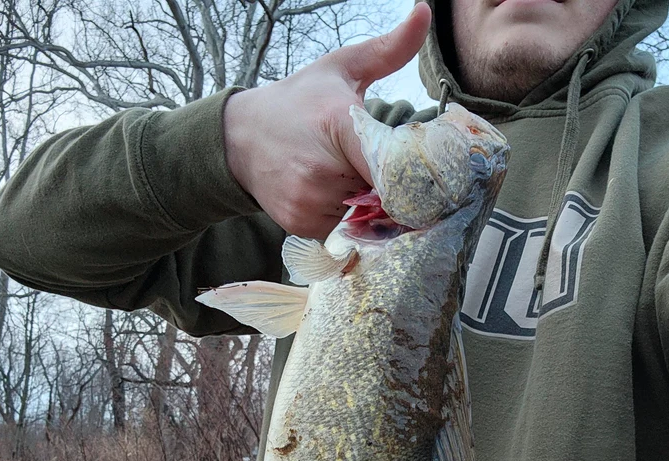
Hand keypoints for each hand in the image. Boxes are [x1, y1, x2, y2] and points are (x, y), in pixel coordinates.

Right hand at [222, 2, 430, 238]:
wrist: (239, 137)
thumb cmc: (299, 102)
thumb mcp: (341, 69)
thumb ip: (388, 49)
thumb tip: (423, 12)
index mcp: (339, 124)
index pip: (394, 165)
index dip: (415, 176)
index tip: (429, 178)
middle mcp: (322, 169)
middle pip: (385, 193)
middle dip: (394, 187)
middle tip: (389, 173)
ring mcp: (309, 201)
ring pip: (365, 214)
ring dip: (369, 204)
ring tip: (351, 178)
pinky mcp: (301, 224)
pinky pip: (344, 230)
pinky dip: (347, 218)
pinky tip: (333, 194)